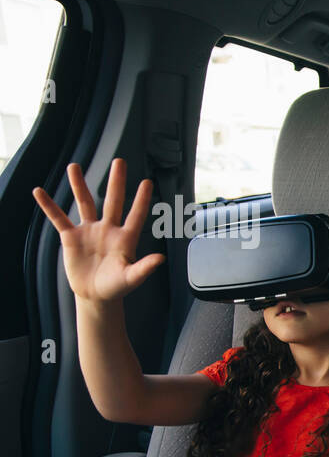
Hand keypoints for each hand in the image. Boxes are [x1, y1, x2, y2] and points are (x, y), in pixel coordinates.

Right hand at [32, 158, 160, 303]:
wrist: (95, 294)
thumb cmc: (116, 287)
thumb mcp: (131, 278)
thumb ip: (144, 268)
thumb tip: (161, 258)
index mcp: (125, 238)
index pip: (135, 215)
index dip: (141, 200)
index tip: (147, 182)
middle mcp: (108, 229)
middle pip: (113, 201)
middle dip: (116, 182)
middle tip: (119, 161)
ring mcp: (89, 231)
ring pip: (84, 203)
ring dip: (79, 185)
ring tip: (74, 166)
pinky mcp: (71, 237)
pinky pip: (59, 218)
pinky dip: (49, 206)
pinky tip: (39, 192)